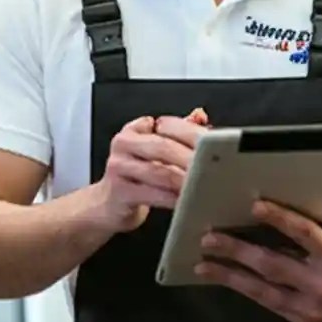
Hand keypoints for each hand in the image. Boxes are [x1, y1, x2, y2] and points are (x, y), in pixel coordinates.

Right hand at [92, 109, 207, 232]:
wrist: (107, 204)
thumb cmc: (135, 176)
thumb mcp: (152, 151)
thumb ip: (177, 133)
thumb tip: (200, 116)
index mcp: (133, 130)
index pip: (167, 125)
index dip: (193, 133)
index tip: (214, 144)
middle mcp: (123, 144)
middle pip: (163, 146)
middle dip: (191, 158)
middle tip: (214, 167)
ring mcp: (119, 168)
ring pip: (159, 172)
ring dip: (184, 180)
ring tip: (204, 184)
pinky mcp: (119, 192)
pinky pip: (152, 194)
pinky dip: (172, 198)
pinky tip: (187, 201)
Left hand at [195, 200, 321, 321]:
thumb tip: (292, 187)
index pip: (305, 233)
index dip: (278, 218)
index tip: (254, 205)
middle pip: (274, 264)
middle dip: (238, 250)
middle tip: (210, 236)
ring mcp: (312, 305)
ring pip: (263, 289)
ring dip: (230, 274)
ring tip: (203, 261)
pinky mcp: (303, 319)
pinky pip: (267, 302)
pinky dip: (243, 288)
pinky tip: (223, 277)